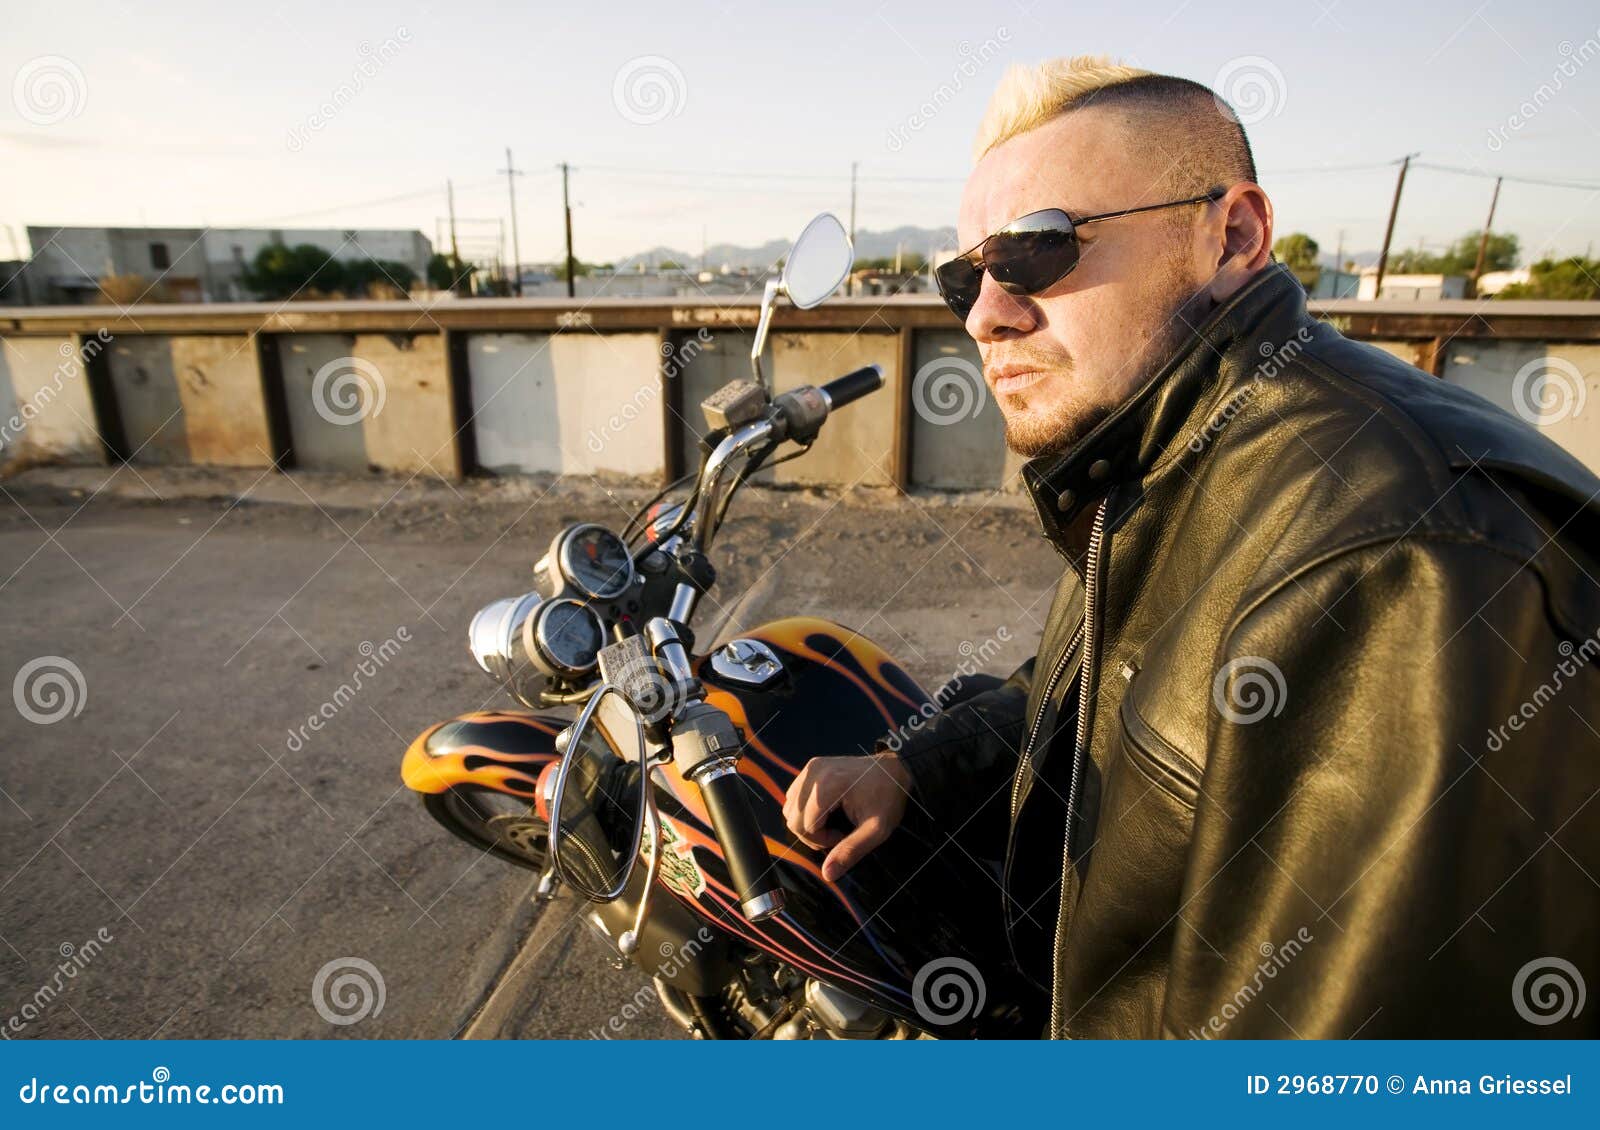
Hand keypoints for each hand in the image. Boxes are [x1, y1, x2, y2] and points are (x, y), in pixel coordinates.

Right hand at [782, 752, 911, 881]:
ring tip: (832, 823)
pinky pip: (794, 796)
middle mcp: (813, 773)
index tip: (842, 837)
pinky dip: (805, 810)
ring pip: (790, 808)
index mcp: (827, 786)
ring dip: (806, 822)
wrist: (895, 770)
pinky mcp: (811, 766)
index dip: (821, 840)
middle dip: (812, 834)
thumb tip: (828, 874)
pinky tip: (826, 811)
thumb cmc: (888, 798)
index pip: (804, 826)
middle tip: (837, 834)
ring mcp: (811, 768)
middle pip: (793, 818)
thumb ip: (851, 851)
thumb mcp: (876, 830)